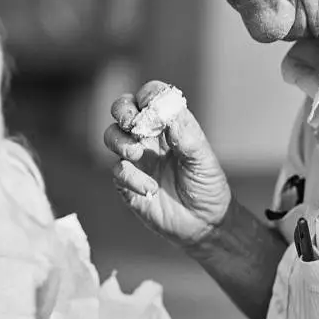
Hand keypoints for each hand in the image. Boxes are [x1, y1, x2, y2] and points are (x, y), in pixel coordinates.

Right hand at [103, 80, 231, 245]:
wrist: (205, 223)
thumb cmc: (206, 185)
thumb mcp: (203, 158)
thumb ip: (186, 134)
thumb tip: (167, 111)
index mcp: (169, 126)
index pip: (151, 98)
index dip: (148, 96)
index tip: (151, 104)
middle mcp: (149, 138)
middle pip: (124, 110)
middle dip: (123, 111)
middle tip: (132, 124)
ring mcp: (136, 160)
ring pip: (112, 136)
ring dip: (119, 141)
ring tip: (135, 153)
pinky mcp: (128, 184)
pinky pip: (118, 172)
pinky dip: (130, 177)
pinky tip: (150, 189)